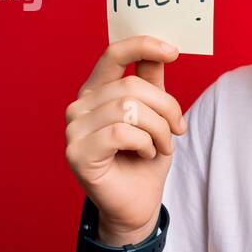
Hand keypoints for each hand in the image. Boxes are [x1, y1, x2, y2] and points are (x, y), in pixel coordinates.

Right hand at [64, 35, 186, 245]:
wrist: (137, 205)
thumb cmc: (144, 160)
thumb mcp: (156, 117)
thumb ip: (153, 83)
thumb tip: (161, 50)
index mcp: (96, 92)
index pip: (113, 54)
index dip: (143, 46)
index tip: (174, 51)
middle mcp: (80, 106)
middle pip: (132, 87)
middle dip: (166, 108)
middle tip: (177, 129)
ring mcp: (74, 130)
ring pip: (128, 109)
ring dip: (158, 130)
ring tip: (162, 146)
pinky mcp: (77, 153)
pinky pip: (121, 133)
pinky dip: (144, 143)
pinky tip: (145, 154)